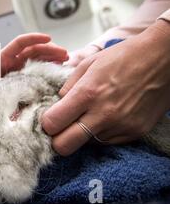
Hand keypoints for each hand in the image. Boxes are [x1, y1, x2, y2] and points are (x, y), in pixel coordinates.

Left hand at [0, 33, 68, 89]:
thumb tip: (8, 85)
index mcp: (2, 57)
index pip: (20, 43)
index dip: (34, 38)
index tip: (49, 38)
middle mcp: (12, 60)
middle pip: (33, 49)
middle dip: (50, 49)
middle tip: (65, 54)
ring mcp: (18, 68)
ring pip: (38, 58)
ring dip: (52, 57)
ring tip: (65, 61)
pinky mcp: (22, 78)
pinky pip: (37, 70)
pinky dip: (48, 68)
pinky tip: (58, 70)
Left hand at [42, 20, 169, 155]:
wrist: (162, 59)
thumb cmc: (123, 57)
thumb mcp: (88, 64)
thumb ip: (68, 87)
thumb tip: (56, 105)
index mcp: (88, 93)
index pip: (52, 124)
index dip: (46, 123)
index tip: (50, 118)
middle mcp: (103, 114)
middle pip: (64, 146)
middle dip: (57, 139)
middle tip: (61, 127)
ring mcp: (121, 126)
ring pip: (86, 145)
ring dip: (82, 134)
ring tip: (90, 114)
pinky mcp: (135, 133)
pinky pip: (106, 142)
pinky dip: (100, 133)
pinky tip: (106, 116)